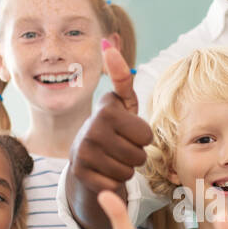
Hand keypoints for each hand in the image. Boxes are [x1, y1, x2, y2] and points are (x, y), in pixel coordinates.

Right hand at [68, 43, 152, 209]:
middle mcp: (91, 129)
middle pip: (139, 155)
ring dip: (126, 169)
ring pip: (128, 172)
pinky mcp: (80, 174)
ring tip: (114, 158)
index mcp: (105, 110)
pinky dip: (113, 182)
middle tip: (122, 148)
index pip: (146, 135)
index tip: (129, 131)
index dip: (143, 137)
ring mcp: (83, 152)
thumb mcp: (122, 102)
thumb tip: (109, 44)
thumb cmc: (113, 127)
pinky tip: (105, 172)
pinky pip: (114, 185)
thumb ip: (122, 77)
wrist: (86, 158)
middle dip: (136, 155)